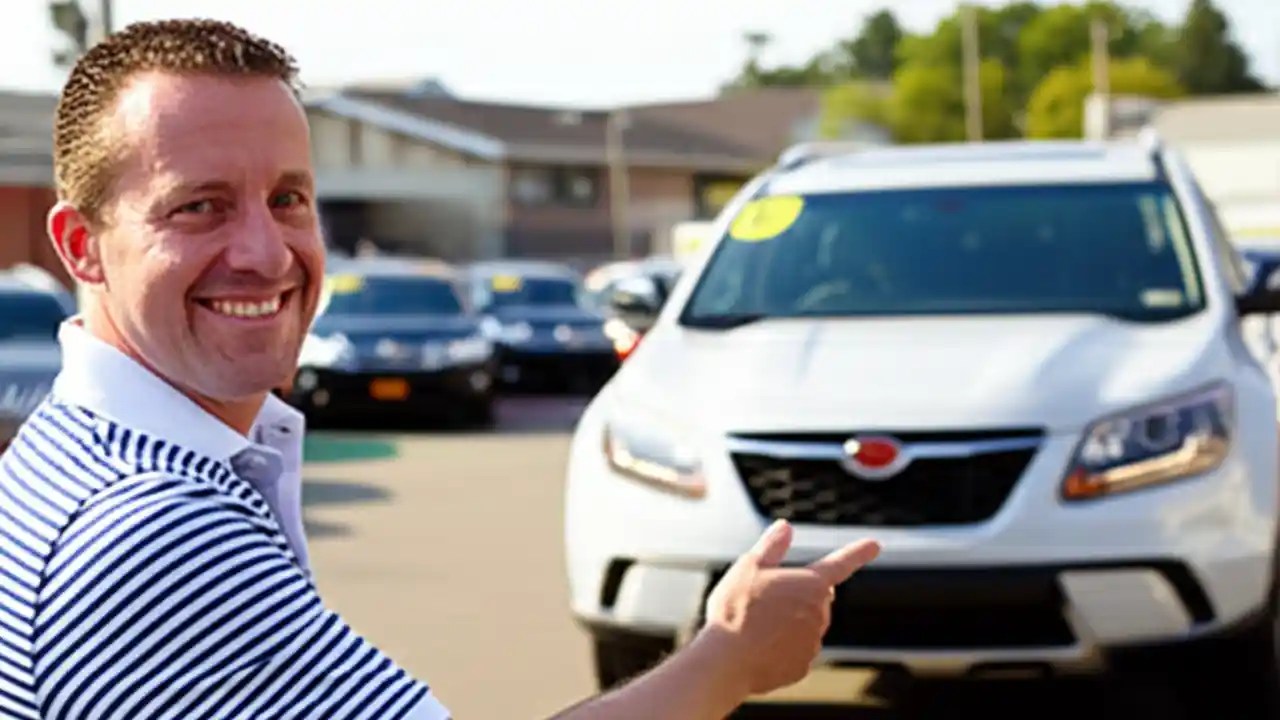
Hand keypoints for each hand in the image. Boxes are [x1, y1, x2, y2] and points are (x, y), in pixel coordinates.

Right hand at [701, 520, 880, 696]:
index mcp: (811, 584)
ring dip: (787, 623)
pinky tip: (757, 647)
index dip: (858, 553)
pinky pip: (793, 652)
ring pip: (804, 626)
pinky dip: (779, 648)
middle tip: (761, 600)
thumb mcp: (748, 567)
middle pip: (814, 599)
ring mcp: (812, 643)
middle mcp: (820, 613)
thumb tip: (785, 527)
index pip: (840, 564)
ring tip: (754, 626)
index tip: (875, 545)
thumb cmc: (735, 609)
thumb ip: (772, 547)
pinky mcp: (801, 667)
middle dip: (796, 596)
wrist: (726, 659)